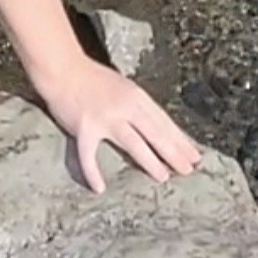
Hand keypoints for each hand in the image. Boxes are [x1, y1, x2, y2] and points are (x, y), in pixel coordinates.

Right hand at [33, 53, 202, 192]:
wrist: (62, 69)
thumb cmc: (92, 78)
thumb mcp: (123, 86)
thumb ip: (137, 106)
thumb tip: (156, 126)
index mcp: (136, 96)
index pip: (163, 122)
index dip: (180, 140)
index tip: (195, 155)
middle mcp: (125, 107)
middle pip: (155, 133)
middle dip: (173, 153)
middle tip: (188, 170)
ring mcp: (105, 117)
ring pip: (132, 143)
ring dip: (149, 161)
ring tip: (163, 177)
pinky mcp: (84, 128)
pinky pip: (89, 155)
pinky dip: (93, 172)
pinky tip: (99, 188)